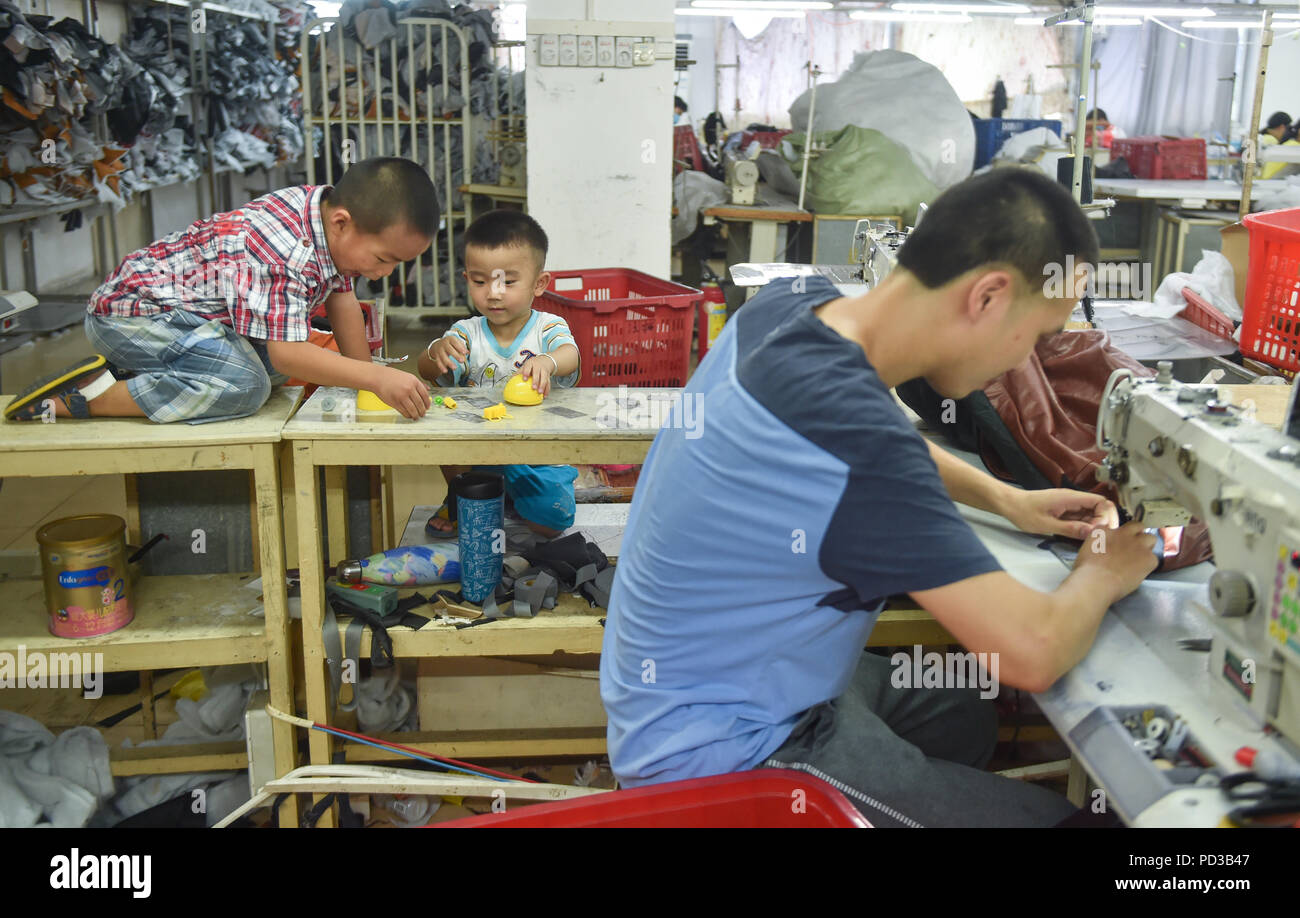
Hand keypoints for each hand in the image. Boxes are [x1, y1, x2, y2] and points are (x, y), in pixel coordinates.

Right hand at [372, 366, 430, 419]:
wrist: (378, 377)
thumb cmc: (391, 376)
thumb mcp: (408, 376)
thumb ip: (418, 383)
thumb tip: (428, 389)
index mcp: (414, 381)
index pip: (425, 395)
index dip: (428, 403)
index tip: (428, 407)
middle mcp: (409, 389)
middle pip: (420, 404)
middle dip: (422, 411)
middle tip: (423, 414)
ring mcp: (402, 396)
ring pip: (413, 410)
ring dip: (416, 415)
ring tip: (416, 416)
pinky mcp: (395, 402)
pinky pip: (404, 412)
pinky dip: (408, 415)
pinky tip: (409, 415)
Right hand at [427, 336, 467, 377]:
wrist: (438, 345)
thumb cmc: (450, 344)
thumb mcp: (456, 342)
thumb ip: (462, 347)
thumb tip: (467, 352)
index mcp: (450, 339)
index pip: (455, 342)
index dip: (460, 347)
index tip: (465, 352)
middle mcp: (444, 344)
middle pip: (449, 349)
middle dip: (456, 355)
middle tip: (462, 361)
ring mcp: (439, 350)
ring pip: (443, 357)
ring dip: (449, 363)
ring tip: (455, 368)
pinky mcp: (436, 356)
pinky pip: (438, 362)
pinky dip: (441, 367)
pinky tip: (445, 371)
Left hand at [519, 354, 554, 395]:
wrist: (545, 361)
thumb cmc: (533, 365)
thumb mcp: (526, 366)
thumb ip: (519, 372)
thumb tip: (510, 380)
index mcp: (531, 363)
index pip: (528, 367)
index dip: (526, 372)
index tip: (524, 379)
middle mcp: (538, 366)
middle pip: (537, 373)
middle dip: (536, 381)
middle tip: (533, 388)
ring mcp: (544, 371)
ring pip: (544, 378)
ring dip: (542, 386)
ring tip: (540, 392)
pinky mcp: (548, 376)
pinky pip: (548, 383)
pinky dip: (547, 389)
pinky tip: (545, 395)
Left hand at [1002, 487, 1118, 540]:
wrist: (1009, 504)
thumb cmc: (1024, 512)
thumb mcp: (1046, 525)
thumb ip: (1070, 529)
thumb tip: (1091, 532)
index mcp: (1070, 498)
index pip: (1101, 502)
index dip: (1105, 516)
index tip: (1100, 531)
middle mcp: (1072, 499)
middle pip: (1099, 508)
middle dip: (1102, 522)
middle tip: (1097, 538)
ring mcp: (1069, 504)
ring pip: (1091, 513)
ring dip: (1093, 526)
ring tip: (1089, 539)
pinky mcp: (1064, 510)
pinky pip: (1080, 516)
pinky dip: (1084, 526)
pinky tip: (1080, 535)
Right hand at [1072, 520, 1158, 601]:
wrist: (1096, 581)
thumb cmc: (1087, 571)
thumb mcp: (1087, 549)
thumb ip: (1099, 542)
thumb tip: (1105, 547)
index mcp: (1104, 530)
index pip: (1117, 527)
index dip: (1119, 536)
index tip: (1118, 544)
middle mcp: (1123, 533)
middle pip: (1137, 526)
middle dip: (1137, 534)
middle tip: (1133, 547)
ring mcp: (1138, 544)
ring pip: (1151, 538)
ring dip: (1147, 546)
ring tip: (1140, 559)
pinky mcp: (1148, 558)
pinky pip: (1154, 558)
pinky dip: (1148, 565)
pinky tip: (1139, 572)